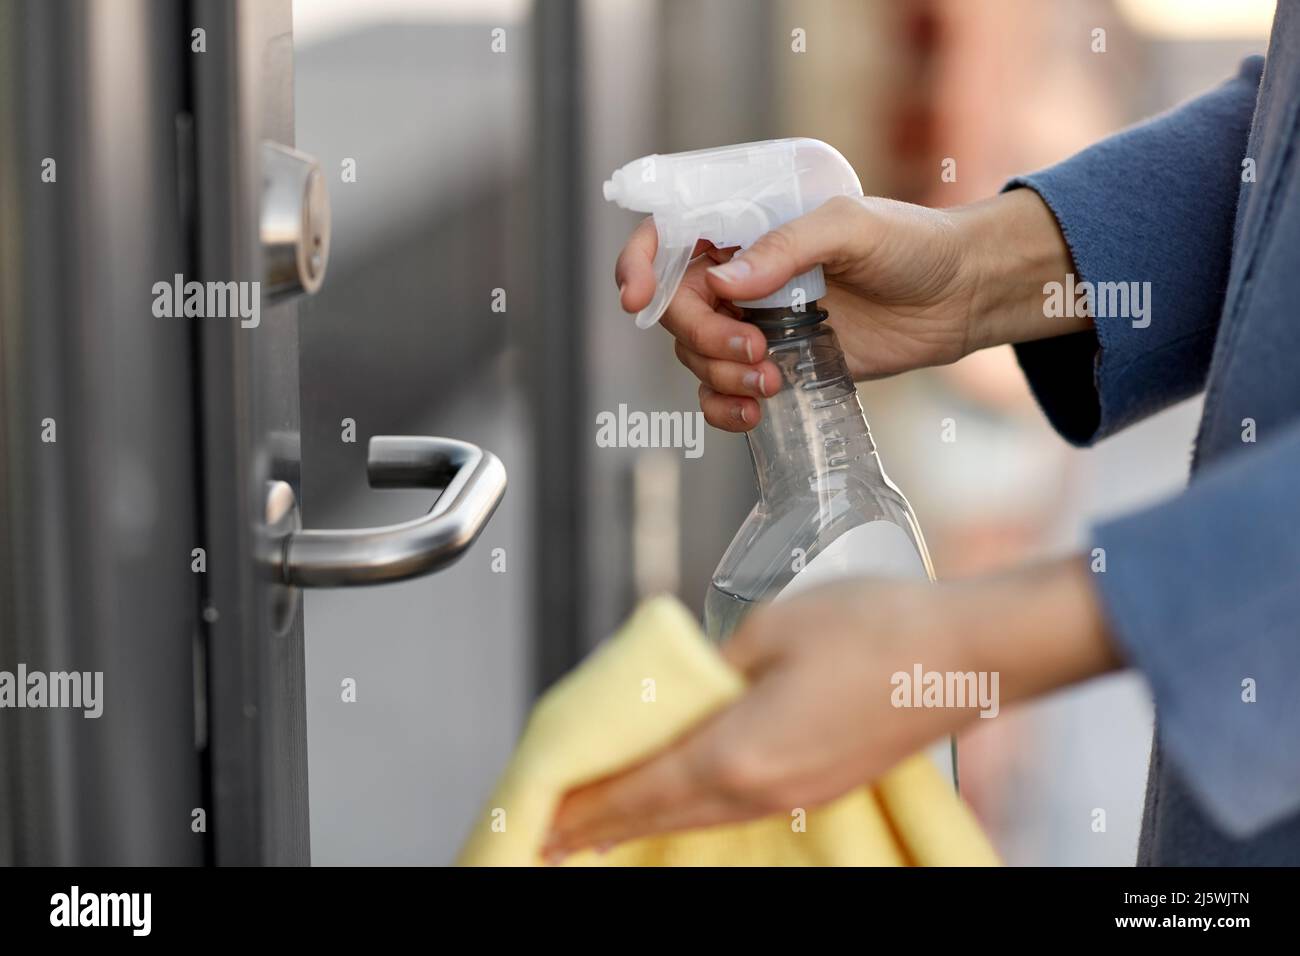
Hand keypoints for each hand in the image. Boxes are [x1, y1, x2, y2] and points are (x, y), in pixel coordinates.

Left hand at [542, 557, 1117, 858]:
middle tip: (555, 833)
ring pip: (702, 816)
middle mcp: (763, 788)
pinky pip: (738, 808)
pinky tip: (686, 799)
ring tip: (605, 825)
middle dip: (603, 824)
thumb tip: (694, 685)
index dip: (586, 804)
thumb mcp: (771, 628)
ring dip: (647, 820)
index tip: (542, 819)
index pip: (640, 787)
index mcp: (739, 750)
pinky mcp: (824, 785)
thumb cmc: (875, 630)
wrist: (965, 655)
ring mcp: (799, 795)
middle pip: (664, 813)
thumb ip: (716, 666)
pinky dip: (693, 809)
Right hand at [614, 188, 1079, 431]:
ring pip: (694, 356)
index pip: (666, 237)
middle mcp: (739, 273)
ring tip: (772, 381)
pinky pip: (720, 393)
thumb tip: (726, 281)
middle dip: (702, 336)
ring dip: (720, 376)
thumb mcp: (852, 228)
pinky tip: (753, 413)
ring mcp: (752, 321)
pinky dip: (723, 408)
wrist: (958, 297)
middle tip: (753, 350)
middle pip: (675, 310)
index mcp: (745, 225)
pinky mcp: (773, 365)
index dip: (638, 266)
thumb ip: (788, 246)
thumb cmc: (911, 243)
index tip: (637, 299)